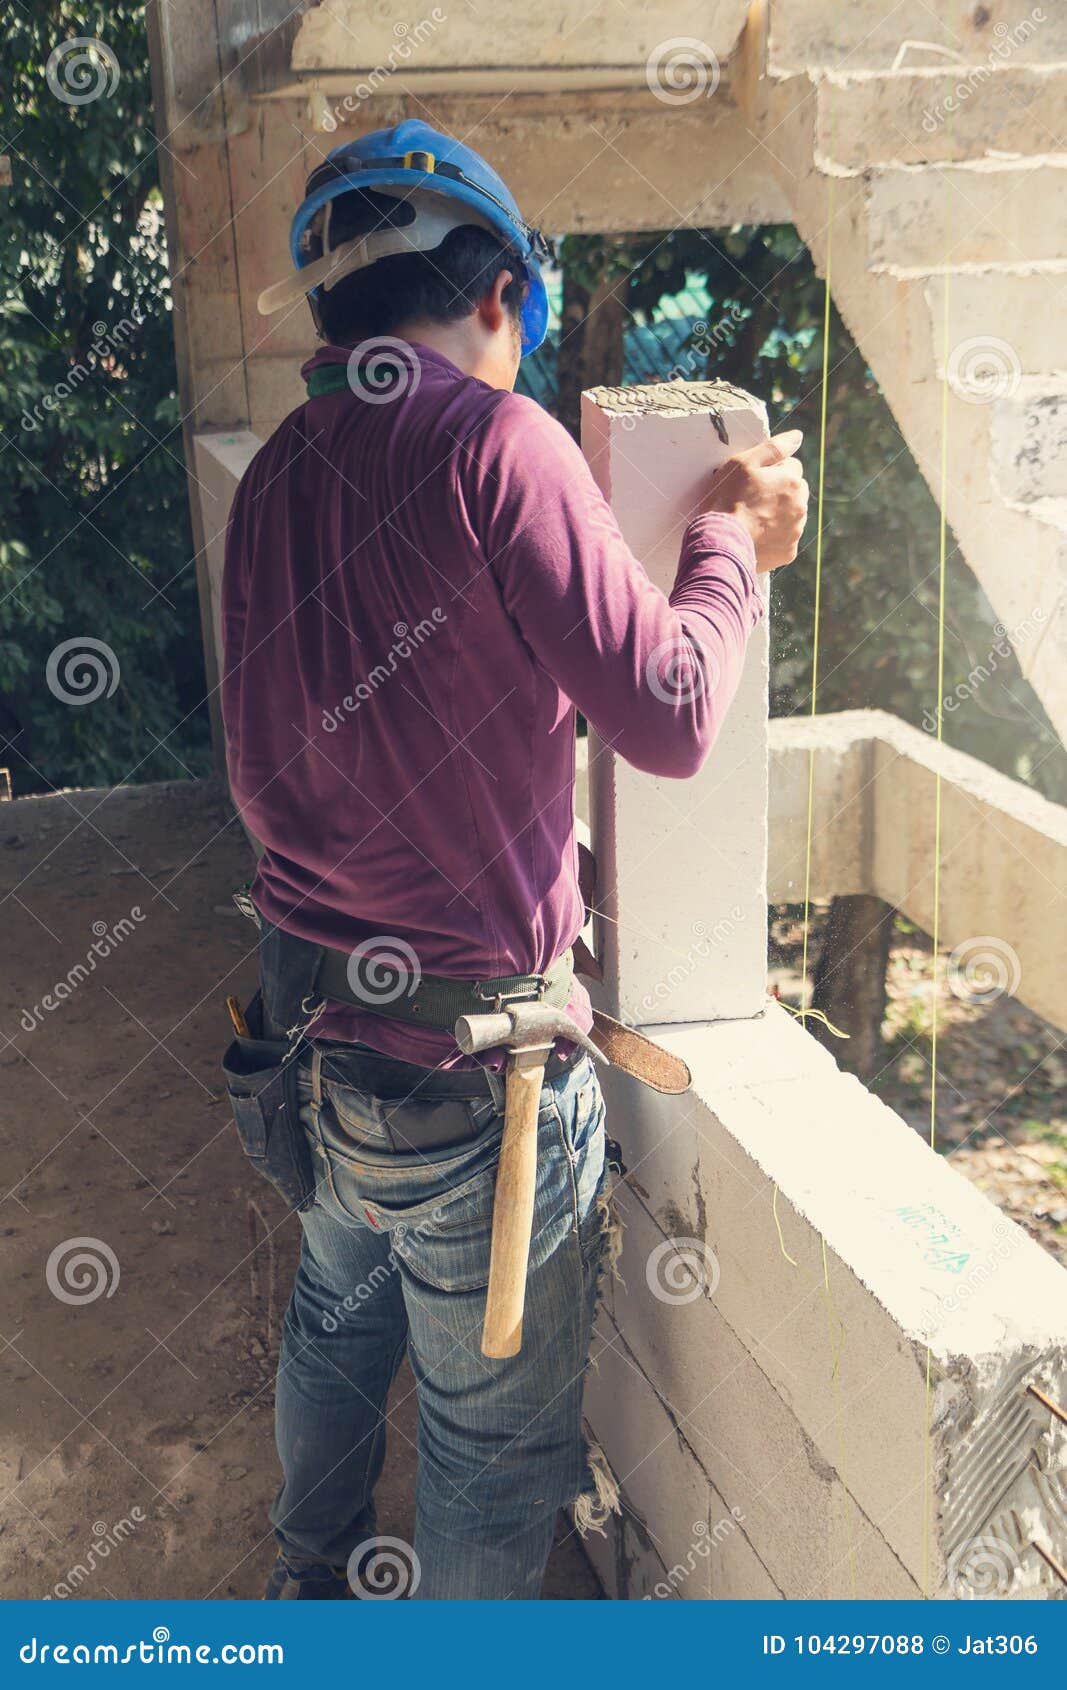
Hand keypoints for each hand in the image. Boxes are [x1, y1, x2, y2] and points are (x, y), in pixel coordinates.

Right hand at [703, 429, 808, 572]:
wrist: (721, 542)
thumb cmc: (728, 499)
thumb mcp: (743, 463)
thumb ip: (774, 447)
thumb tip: (798, 436)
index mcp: (792, 480)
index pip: (791, 465)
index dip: (771, 470)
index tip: (753, 480)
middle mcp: (800, 505)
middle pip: (795, 491)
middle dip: (780, 491)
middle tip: (753, 499)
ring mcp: (796, 531)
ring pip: (791, 515)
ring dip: (778, 514)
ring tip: (752, 519)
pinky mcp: (788, 552)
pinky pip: (785, 540)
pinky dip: (774, 537)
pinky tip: (755, 536)